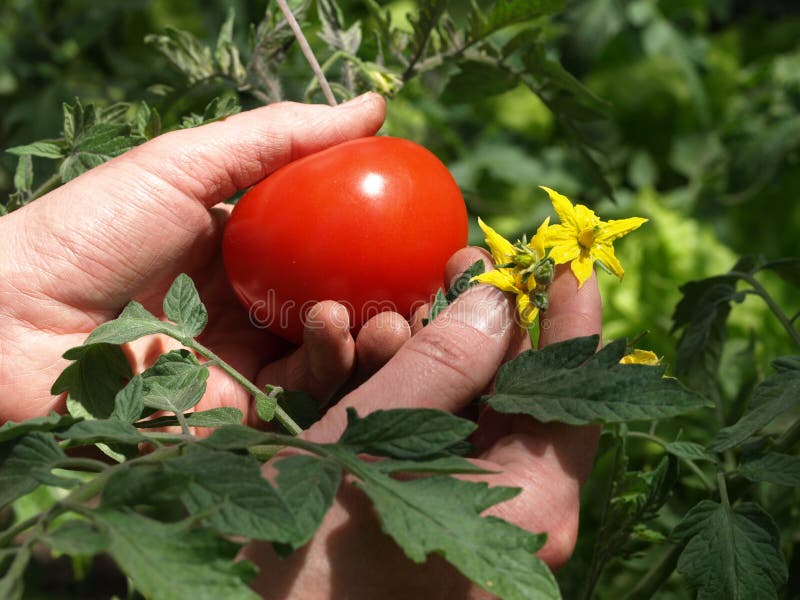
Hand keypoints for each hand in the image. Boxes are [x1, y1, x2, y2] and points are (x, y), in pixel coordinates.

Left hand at [0, 94, 405, 423]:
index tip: (422, 229)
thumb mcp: (188, 164)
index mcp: (235, 253)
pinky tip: (341, 330)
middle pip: (336, 305)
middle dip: (388, 300)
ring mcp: (242, 364)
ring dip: (372, 336)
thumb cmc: (91, 230)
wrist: (9, 324)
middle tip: (431, 284)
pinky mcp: (235, 415)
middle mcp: (245, 310)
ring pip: (330, 356)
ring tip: (395, 312)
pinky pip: (302, 392)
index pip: (323, 248)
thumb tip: (374, 106)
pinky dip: (331, 363)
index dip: (374, 242)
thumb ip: (281, 138)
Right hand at [244, 248, 601, 598]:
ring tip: (415, 301)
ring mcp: (473, 525)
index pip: (572, 395)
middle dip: (492, 326)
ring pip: (478, 419)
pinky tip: (384, 357)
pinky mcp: (432, 525)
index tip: (565, 260)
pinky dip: (418, 398)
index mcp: (527, 509)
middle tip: (462, 265)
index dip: (571, 319)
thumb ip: (440, 370)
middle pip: (522, 400)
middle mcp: (514, 521)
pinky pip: (442, 447)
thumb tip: (496, 303)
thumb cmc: (303, 554)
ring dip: (446, 357)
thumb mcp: (368, 446)